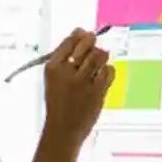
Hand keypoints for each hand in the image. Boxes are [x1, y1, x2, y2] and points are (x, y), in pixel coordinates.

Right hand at [42, 28, 114, 146]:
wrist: (63, 129)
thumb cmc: (59, 102)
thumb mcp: (54, 78)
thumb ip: (65, 56)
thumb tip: (81, 32)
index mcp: (53, 68)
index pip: (70, 41)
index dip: (80, 37)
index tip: (83, 36)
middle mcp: (67, 73)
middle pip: (87, 44)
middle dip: (92, 44)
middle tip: (92, 49)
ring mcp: (83, 82)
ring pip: (100, 56)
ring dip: (101, 57)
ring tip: (97, 64)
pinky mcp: (97, 92)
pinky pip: (109, 71)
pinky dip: (107, 72)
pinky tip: (101, 77)